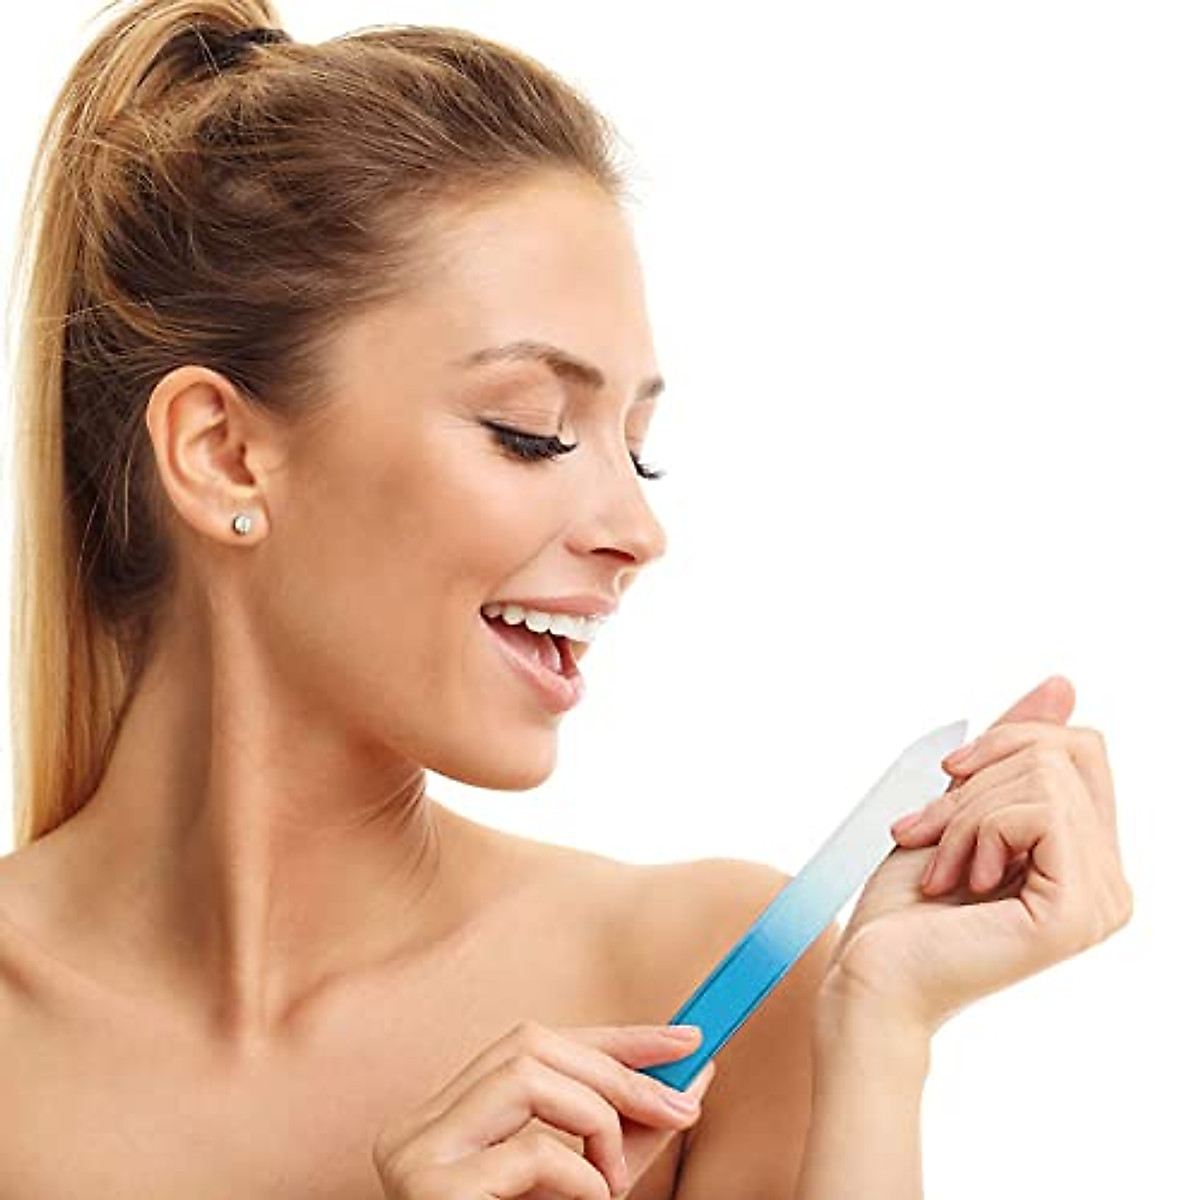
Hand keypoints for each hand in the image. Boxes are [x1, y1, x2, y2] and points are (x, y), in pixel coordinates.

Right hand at [372, 1020, 715, 1198]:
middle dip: (617, 1069)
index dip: (611, 1038)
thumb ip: (628, 1134)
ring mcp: (416, 1156)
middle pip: (529, 1045)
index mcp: (447, 1119)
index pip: (532, 1044)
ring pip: (524, 1075)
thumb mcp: (584, 1186)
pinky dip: (580, 1175)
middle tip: (680, 1107)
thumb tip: (691, 1080)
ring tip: (613, 1179)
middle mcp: (419, 1127)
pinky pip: (530, 1152)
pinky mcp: (431, 1193)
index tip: (682, 1040)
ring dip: (596, 1118)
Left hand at [817, 675, 1133, 1038]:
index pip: (1080, 747)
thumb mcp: (958, 805)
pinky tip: (958, 879)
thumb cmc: (903, 907)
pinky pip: (1038, 809)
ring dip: (965, 811)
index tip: (949, 780)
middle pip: (1065, 750)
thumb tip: (1062, 685)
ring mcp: (1099, 900)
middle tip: (934, 834)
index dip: (1004, 742)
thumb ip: (1013, 751)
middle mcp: (1108, 881)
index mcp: (1087, 857)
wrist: (869, 974)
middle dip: (978, 779)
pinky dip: (976, 829)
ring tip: (944, 866)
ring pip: (1045, 775)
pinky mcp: (1073, 912)